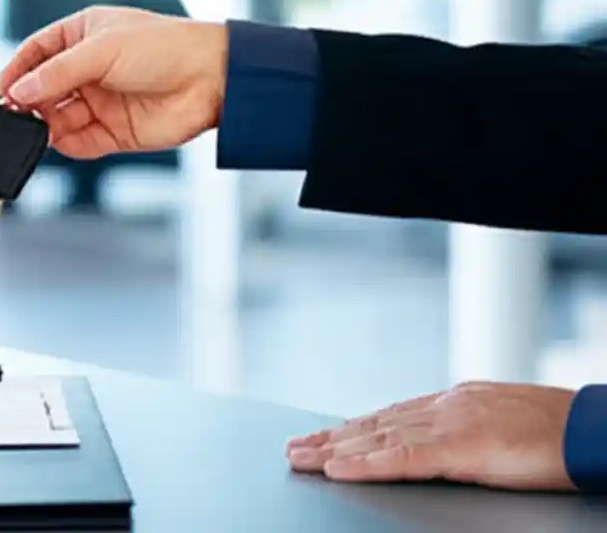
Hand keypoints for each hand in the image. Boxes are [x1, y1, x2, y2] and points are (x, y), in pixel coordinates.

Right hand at [0, 5, 228, 159]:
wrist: (212, 79)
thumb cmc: (165, 48)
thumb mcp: (102, 50)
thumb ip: (57, 73)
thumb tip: (18, 91)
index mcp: (84, 36)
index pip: (37, 52)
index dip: (18, 69)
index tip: (4, 89)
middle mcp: (89, 69)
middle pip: (43, 89)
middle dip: (28, 102)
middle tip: (15, 114)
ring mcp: (101, 101)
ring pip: (58, 118)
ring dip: (44, 126)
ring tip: (36, 130)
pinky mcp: (114, 132)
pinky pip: (80, 142)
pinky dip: (67, 145)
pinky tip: (60, 142)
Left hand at [286, 382, 574, 489]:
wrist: (593, 428)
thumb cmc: (557, 432)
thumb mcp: (500, 427)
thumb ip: (465, 432)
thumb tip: (442, 445)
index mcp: (454, 403)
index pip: (391, 416)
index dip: (354, 428)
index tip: (324, 437)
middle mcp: (444, 407)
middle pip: (374, 424)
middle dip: (331, 438)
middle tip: (294, 449)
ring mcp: (450, 424)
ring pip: (377, 438)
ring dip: (334, 450)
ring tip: (301, 459)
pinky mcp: (462, 447)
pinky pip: (403, 458)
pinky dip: (365, 463)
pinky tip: (338, 469)